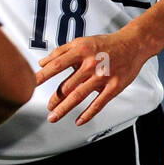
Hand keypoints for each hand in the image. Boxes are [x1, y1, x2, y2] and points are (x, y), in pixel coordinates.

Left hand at [34, 28, 151, 125]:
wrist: (133, 44)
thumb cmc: (104, 44)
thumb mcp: (81, 42)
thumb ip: (60, 52)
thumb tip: (42, 63)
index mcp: (80, 51)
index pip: (56, 66)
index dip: (42, 76)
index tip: (30, 84)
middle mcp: (90, 64)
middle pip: (66, 85)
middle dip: (54, 99)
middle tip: (47, 107)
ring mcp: (102, 76)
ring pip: (78, 96)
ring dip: (64, 108)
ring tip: (53, 116)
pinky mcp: (114, 87)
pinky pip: (98, 104)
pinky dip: (88, 114)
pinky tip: (78, 121)